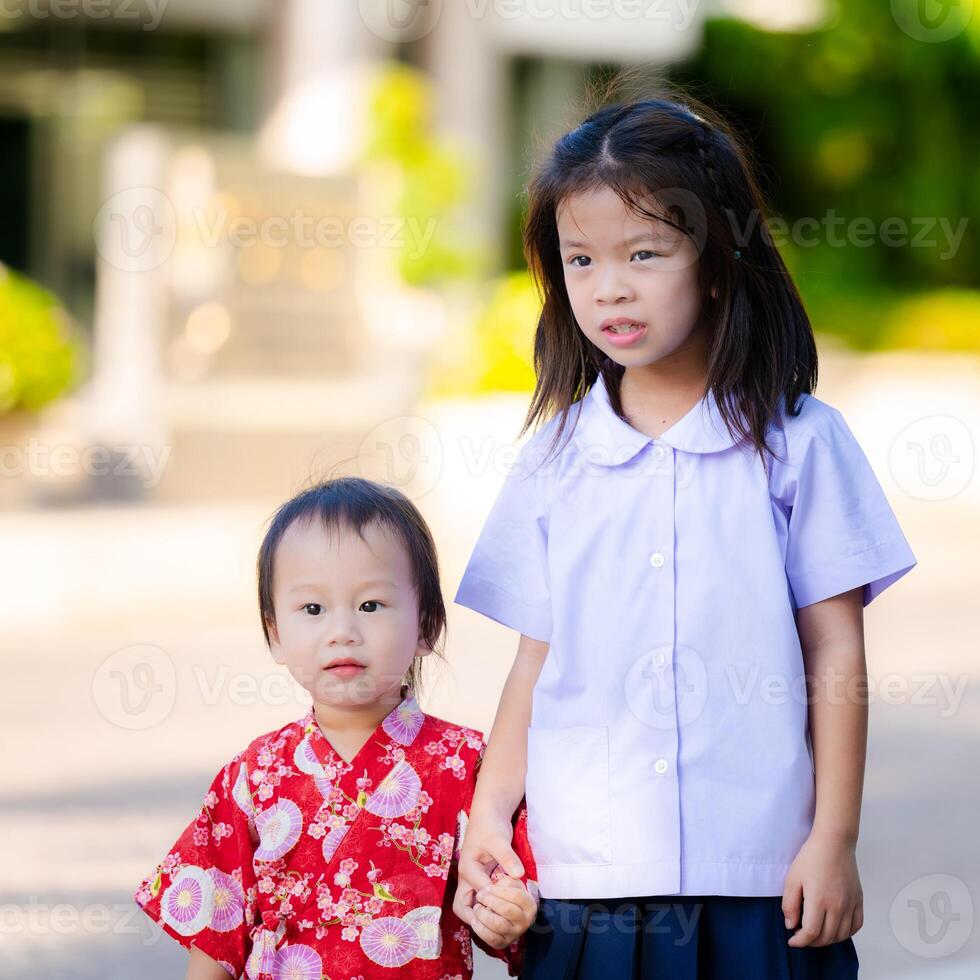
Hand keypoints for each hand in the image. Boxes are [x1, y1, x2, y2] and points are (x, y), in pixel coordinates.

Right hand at [452, 806, 525, 928]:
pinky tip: (505, 904)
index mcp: (468, 869)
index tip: (512, 898)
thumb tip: (518, 874)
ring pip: (470, 905)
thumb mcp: (499, 839)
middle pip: (462, 907)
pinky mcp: (481, 878)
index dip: (496, 898)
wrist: (489, 815)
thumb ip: (507, 857)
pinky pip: (481, 898)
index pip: (481, 893)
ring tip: (502, 916)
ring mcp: (473, 879)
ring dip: (483, 913)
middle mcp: (467, 878)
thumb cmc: (490, 825)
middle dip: (477, 918)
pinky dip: (489, 905)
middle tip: (498, 920)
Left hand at [471, 873, 538, 948]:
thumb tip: (497, 885)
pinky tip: (475, 920)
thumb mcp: (509, 881)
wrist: (506, 909)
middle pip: (507, 910)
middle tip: (480, 895)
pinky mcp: (504, 943)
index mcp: (529, 905)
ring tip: (477, 907)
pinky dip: (481, 929)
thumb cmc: (507, 893)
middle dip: (490, 901)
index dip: (499, 891)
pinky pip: (492, 939)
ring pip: (499, 925)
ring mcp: (515, 933)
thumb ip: (504, 879)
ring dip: (484, 915)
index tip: (487, 887)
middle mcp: (525, 921)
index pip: (516, 896)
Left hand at [782, 830, 863, 947]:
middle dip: (811, 942)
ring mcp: (851, 904)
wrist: (834, 842)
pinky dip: (846, 933)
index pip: (811, 933)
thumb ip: (789, 904)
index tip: (792, 940)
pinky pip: (856, 926)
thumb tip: (791, 925)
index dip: (800, 941)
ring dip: (827, 940)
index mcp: (819, 900)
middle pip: (826, 937)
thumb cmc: (811, 857)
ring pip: (841, 935)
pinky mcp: (859, 900)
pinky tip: (835, 929)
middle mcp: (838, 906)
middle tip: (801, 936)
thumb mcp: (792, 878)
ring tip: (816, 934)